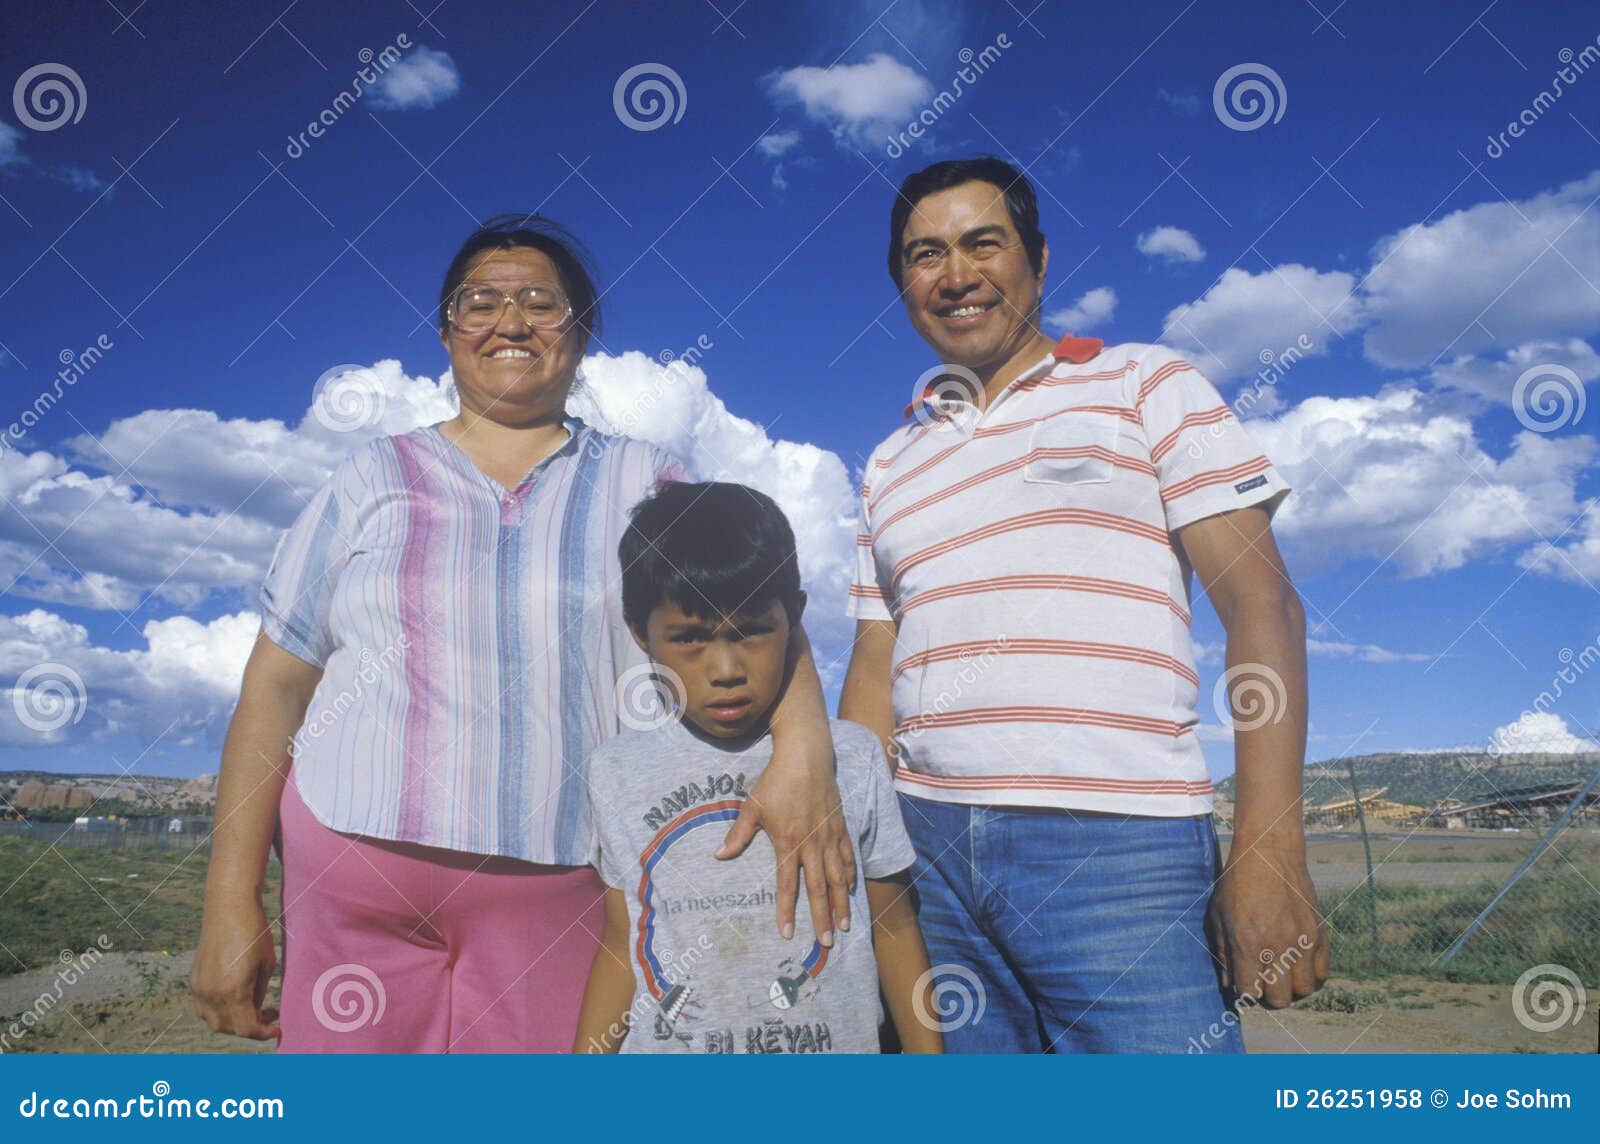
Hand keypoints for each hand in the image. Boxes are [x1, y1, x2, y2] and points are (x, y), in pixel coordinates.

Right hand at [191, 892, 279, 1039]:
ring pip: (214, 1021)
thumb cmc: (254, 932)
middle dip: (250, 1027)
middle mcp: (211, 994)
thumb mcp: (266, 965)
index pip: (246, 1028)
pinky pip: (204, 1008)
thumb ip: (260, 993)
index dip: (263, 1033)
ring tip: (253, 1008)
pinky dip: (220, 1011)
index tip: (277, 1028)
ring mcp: (199, 988)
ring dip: (233, 1022)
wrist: (228, 907)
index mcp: (233, 991)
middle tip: (269, 1015)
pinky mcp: (193, 980)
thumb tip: (257, 1011)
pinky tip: (236, 999)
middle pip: (229, 1028)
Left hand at [717, 742, 857, 944]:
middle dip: (822, 918)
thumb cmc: (775, 781)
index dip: (786, 911)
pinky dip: (850, 875)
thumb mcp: (752, 807)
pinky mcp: (840, 826)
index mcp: (788, 843)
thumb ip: (738, 835)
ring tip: (845, 926)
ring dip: (841, 903)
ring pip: (838, 877)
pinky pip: (848, 856)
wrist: (805, 756)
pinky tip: (851, 889)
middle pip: (817, 889)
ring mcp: (829, 837)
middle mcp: (811, 844)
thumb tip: (719, 855)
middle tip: (827, 942)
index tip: (787, 933)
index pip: (787, 885)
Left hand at [1205, 843, 1327, 1008]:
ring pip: (1305, 990)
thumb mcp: (1218, 917)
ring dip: (1291, 988)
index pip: (1250, 992)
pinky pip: (1322, 972)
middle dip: (1268, 996)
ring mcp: (1303, 940)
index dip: (1245, 994)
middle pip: (1280, 998)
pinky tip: (1297, 965)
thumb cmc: (1236, 884)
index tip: (1243, 985)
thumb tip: (1228, 985)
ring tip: (1281, 974)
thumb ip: (1223, 954)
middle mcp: (1278, 946)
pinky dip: (1310, 976)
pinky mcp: (1320, 933)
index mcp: (1249, 943)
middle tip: (1262, 981)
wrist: (1269, 854)